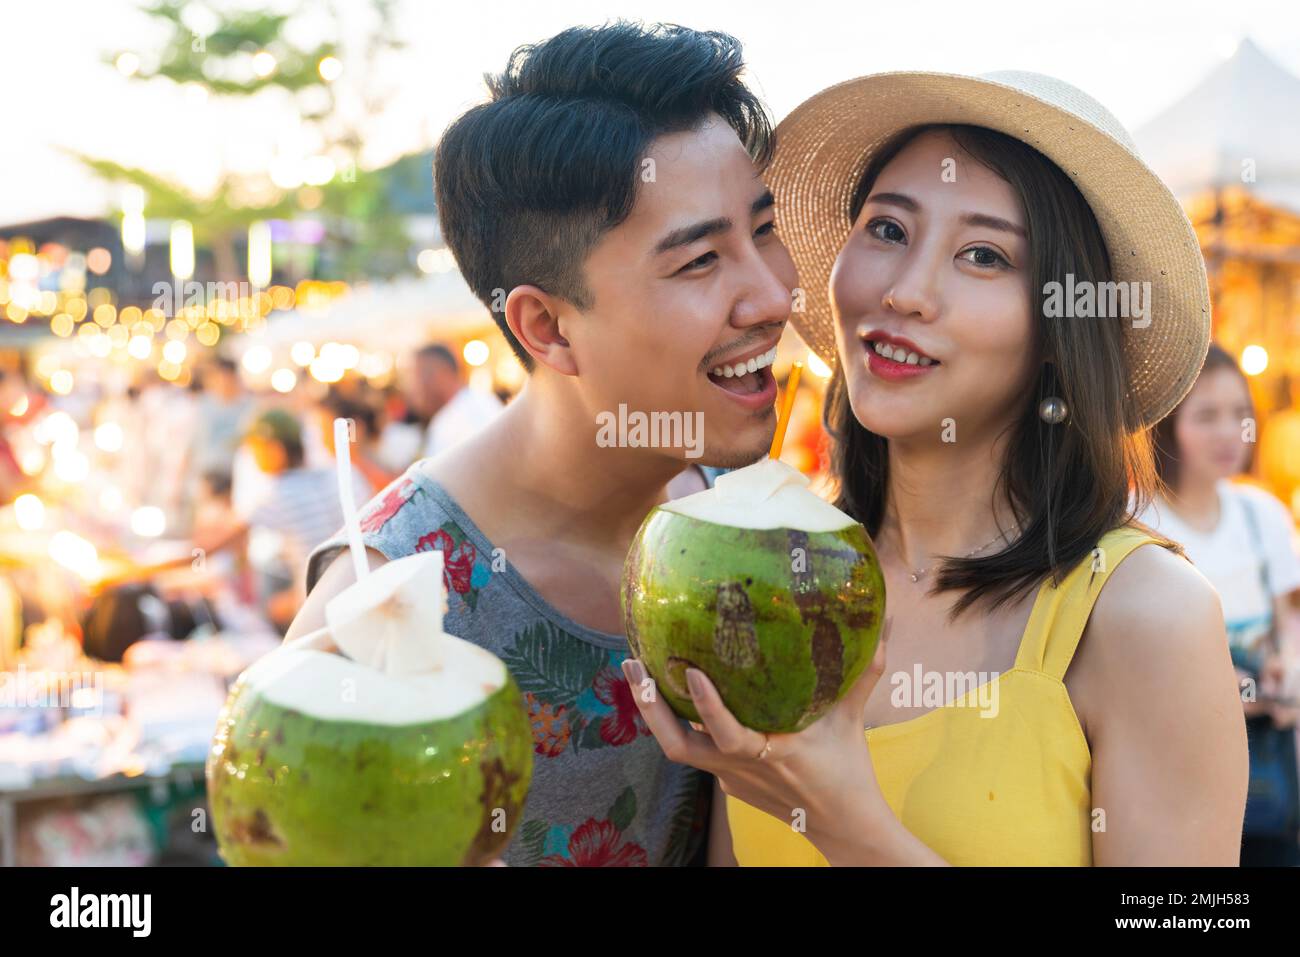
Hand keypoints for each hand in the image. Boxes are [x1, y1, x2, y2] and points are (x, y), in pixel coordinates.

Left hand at [621, 619, 892, 856]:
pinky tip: (670, 688)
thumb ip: (865, 670)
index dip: (708, 707)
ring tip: (636, 669)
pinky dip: (678, 719)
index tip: (692, 672)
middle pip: (677, 745)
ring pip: (677, 746)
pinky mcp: (724, 778)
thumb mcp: (853, 718)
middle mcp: (738, 768)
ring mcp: (726, 776)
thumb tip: (884, 620)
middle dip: (649, 705)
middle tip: (631, 662)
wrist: (841, 827)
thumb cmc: (848, 770)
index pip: (727, 735)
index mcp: (769, 754)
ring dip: (653, 710)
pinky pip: (693, 746)